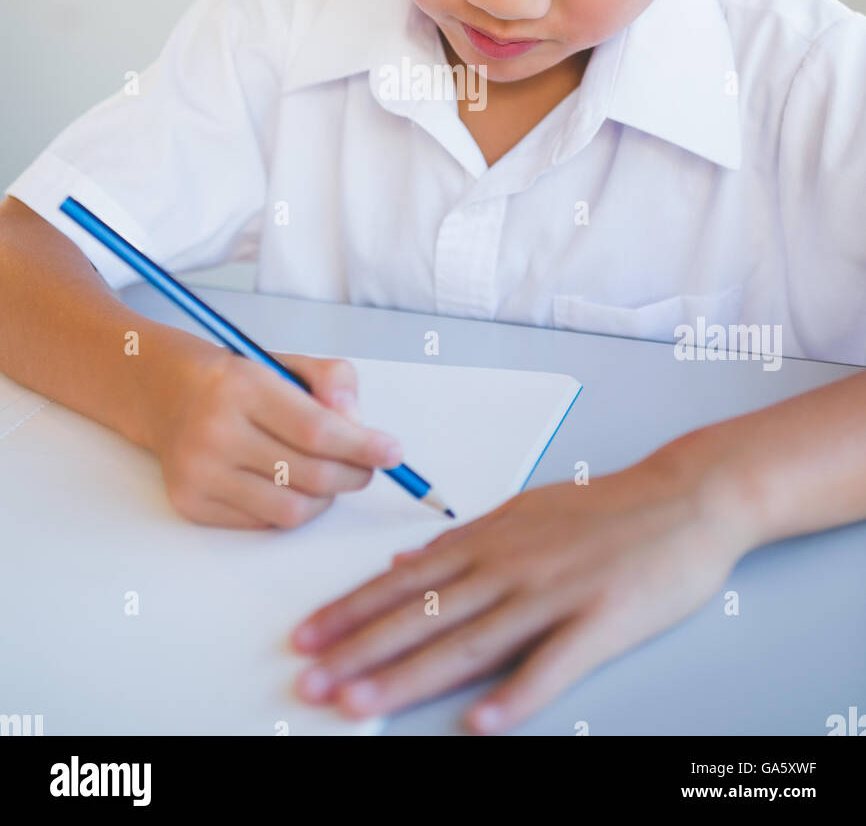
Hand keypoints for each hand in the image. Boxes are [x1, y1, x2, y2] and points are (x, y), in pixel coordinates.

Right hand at [147, 341, 402, 528]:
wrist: (166, 394)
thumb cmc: (240, 379)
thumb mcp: (288, 361)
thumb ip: (335, 381)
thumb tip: (357, 424)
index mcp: (241, 386)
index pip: (317, 430)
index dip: (363, 446)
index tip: (393, 452)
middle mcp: (214, 432)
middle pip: (311, 474)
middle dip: (354, 473)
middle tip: (368, 465)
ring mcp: (199, 473)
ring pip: (292, 509)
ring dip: (327, 497)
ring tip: (330, 475)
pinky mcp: (190, 504)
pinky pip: (265, 522)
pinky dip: (292, 506)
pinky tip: (291, 483)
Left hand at [290, 459, 753, 731]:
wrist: (684, 499)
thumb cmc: (605, 509)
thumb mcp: (524, 511)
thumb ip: (463, 541)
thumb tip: (405, 561)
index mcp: (491, 537)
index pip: (405, 578)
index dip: (352, 609)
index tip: (307, 636)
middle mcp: (511, 564)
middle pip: (423, 614)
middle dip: (359, 650)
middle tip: (310, 680)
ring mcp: (554, 593)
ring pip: (470, 642)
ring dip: (409, 676)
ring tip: (360, 704)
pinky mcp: (601, 622)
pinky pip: (552, 666)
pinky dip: (515, 696)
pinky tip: (480, 723)